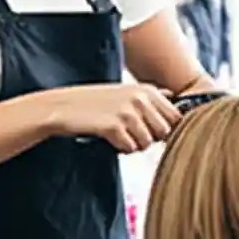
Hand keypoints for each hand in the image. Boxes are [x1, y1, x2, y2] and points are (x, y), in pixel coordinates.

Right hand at [43, 83, 182, 153]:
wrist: (62, 107)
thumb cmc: (97, 102)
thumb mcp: (127, 92)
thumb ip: (151, 98)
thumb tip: (175, 98)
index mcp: (148, 90)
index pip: (177, 117)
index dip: (165, 129)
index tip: (150, 130)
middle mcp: (141, 98)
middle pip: (164, 132)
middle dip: (150, 138)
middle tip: (131, 133)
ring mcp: (127, 112)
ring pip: (148, 143)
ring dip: (134, 144)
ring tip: (119, 134)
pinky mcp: (113, 126)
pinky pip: (130, 148)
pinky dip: (121, 148)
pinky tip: (109, 138)